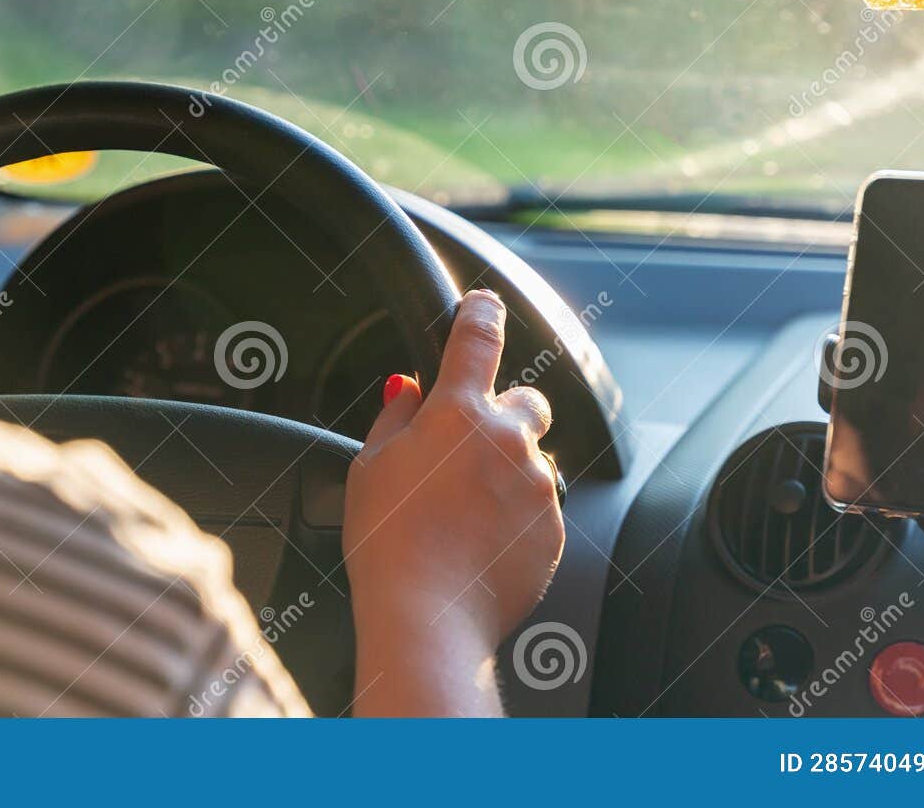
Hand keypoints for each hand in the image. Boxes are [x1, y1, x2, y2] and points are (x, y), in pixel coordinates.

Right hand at [342, 288, 563, 714]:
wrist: (428, 619)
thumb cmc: (388, 544)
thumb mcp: (369, 467)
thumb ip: (395, 417)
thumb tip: (409, 390)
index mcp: (458, 412)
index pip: (478, 337)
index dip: (482, 312)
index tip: (486, 304)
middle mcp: (508, 439)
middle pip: (526, 401)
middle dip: (505, 414)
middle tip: (469, 449)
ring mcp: (537, 485)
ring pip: (532, 461)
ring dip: (507, 474)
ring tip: (464, 518)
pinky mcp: (554, 529)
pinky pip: (540, 509)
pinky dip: (517, 519)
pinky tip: (480, 546)